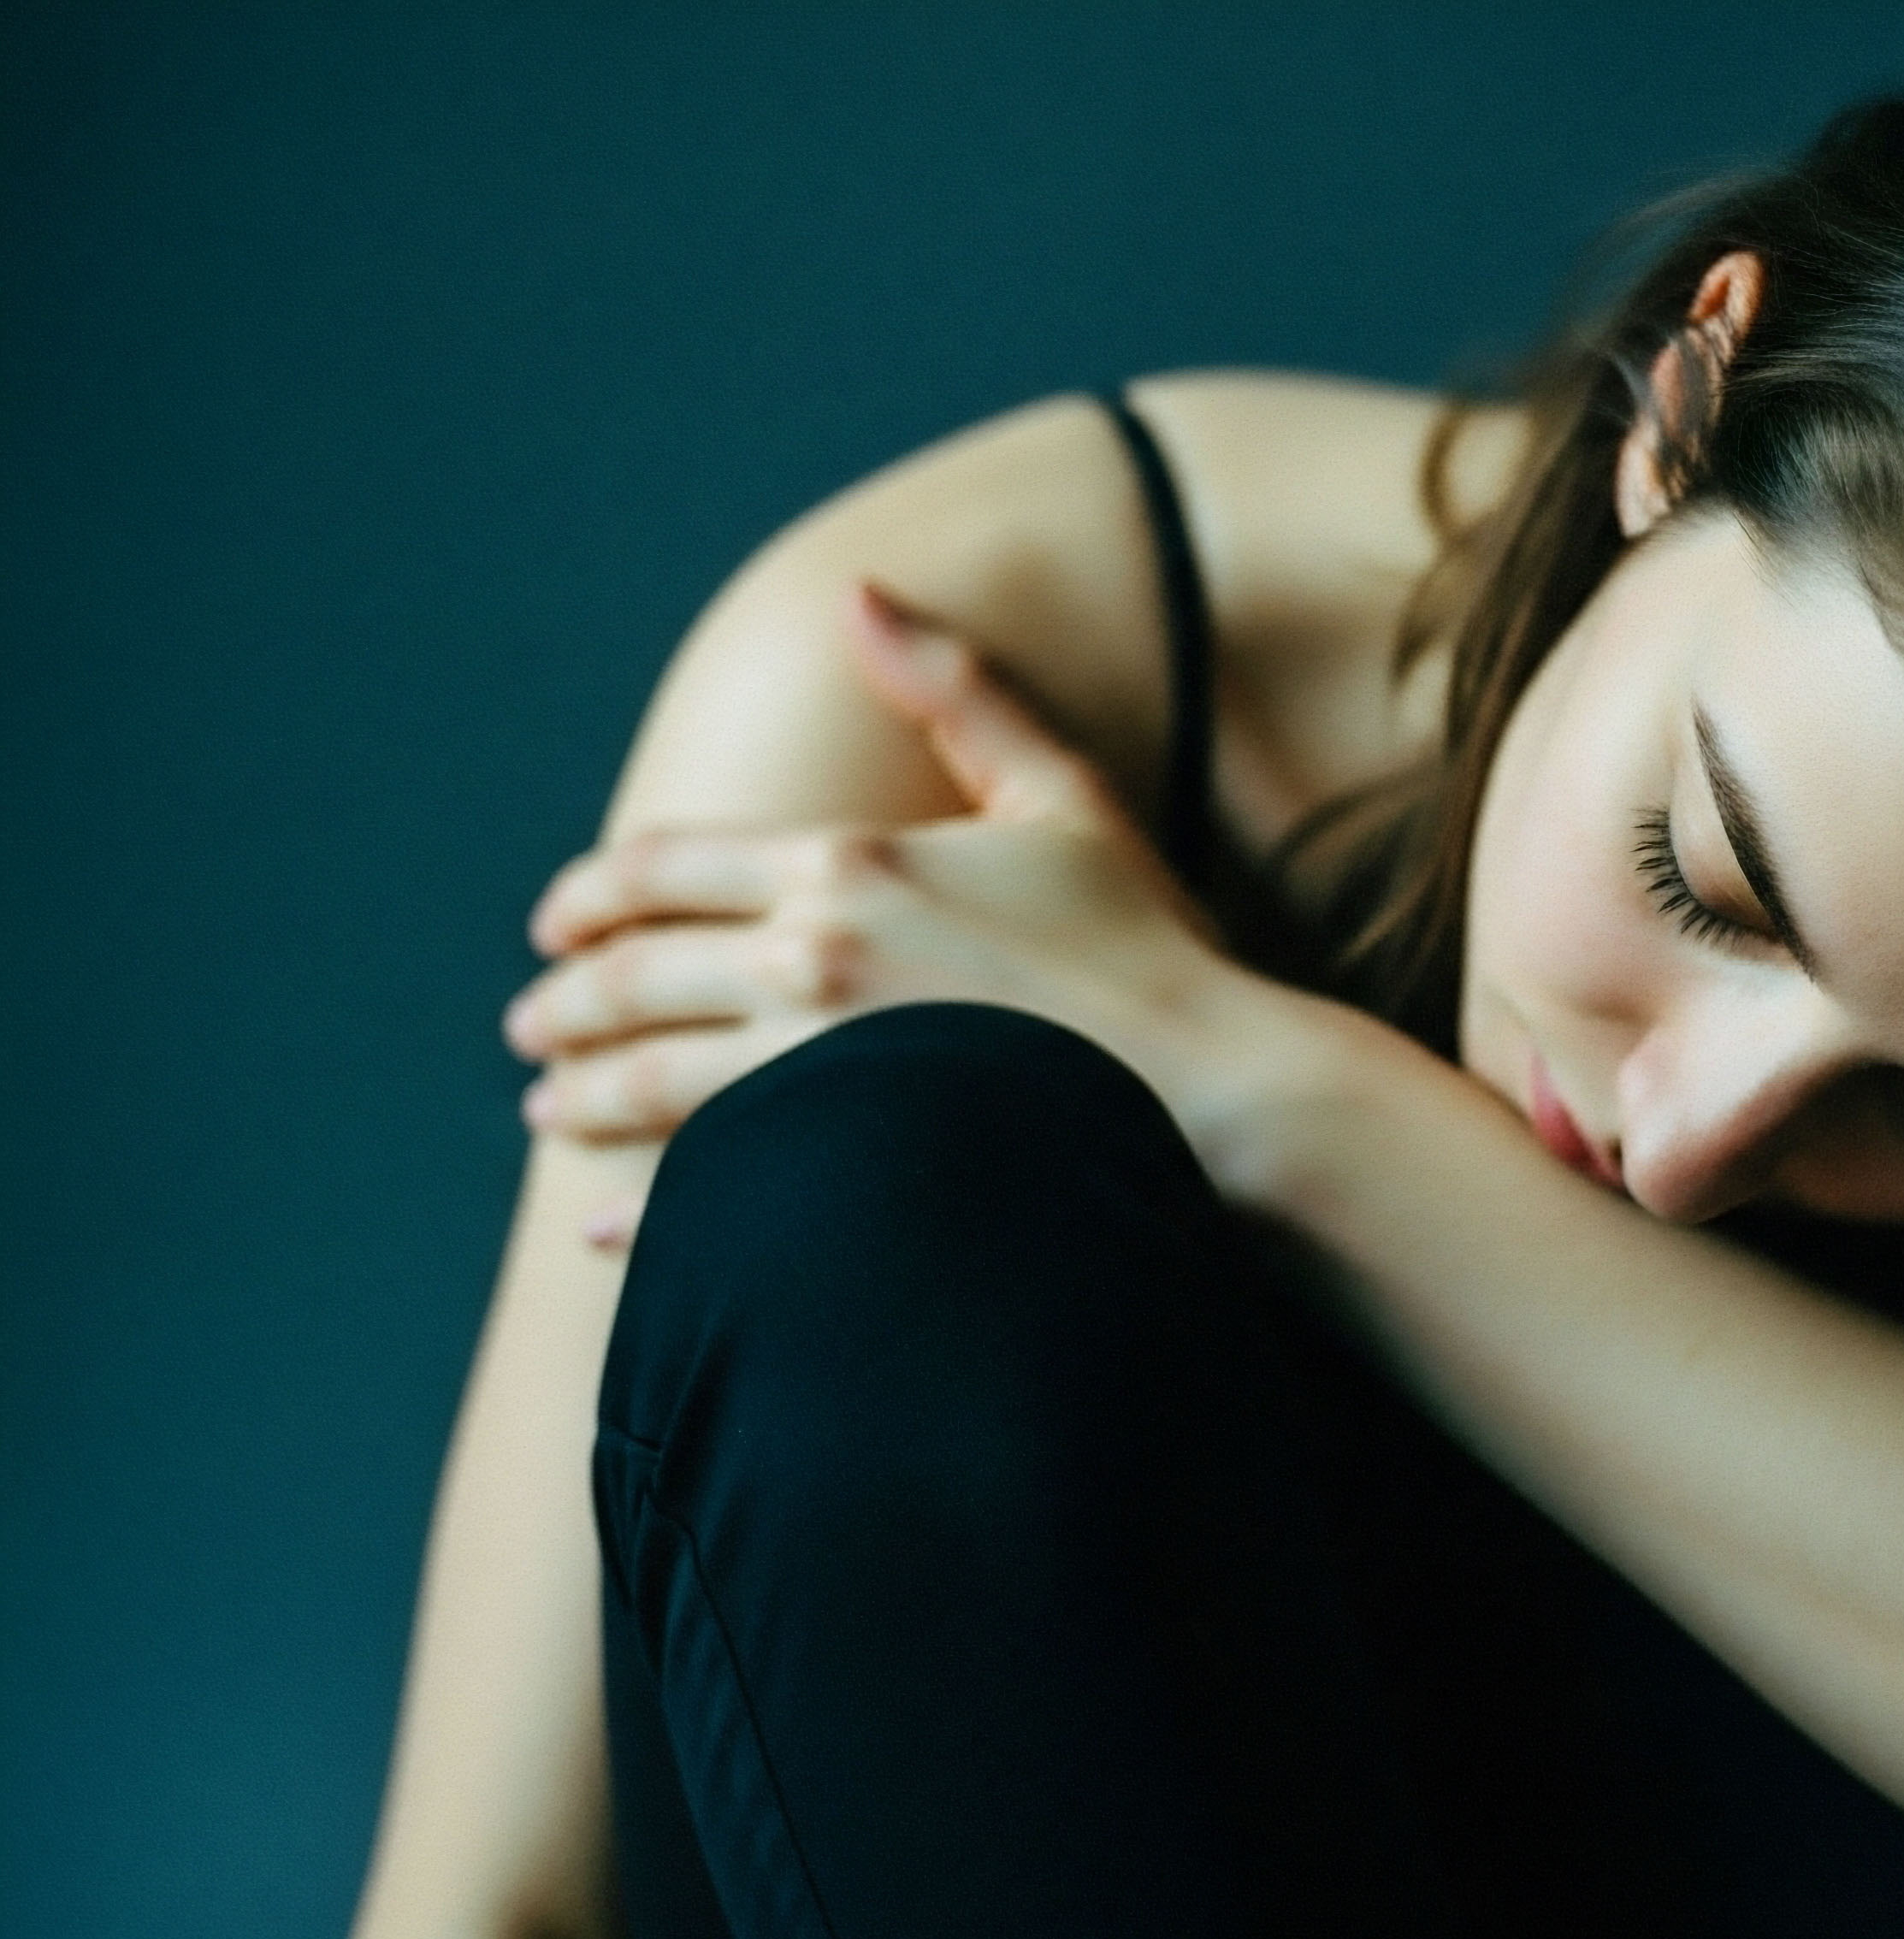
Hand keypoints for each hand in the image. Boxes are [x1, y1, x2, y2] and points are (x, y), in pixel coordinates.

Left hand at [505, 584, 1264, 1244]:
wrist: (1211, 1088)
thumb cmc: (1150, 946)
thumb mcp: (1063, 797)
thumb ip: (959, 693)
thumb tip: (862, 595)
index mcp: (849, 863)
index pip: (660, 869)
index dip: (591, 894)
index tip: (559, 922)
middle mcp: (811, 961)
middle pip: (630, 977)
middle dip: (566, 998)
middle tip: (535, 1021)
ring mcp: (816, 1074)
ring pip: (642, 1081)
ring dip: (578, 1092)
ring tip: (552, 1104)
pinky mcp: (842, 1171)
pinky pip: (696, 1193)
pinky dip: (634, 1211)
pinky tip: (600, 1222)